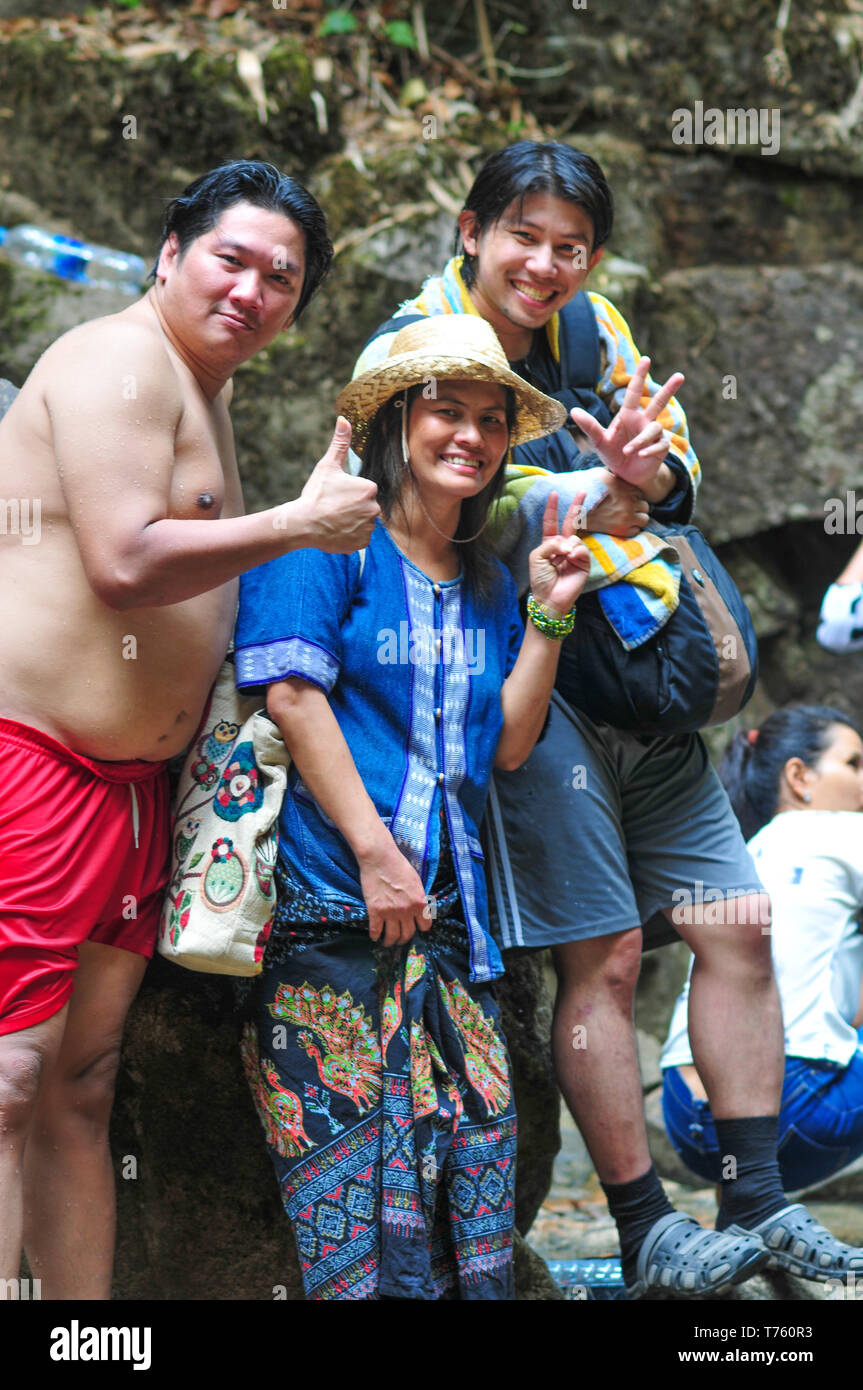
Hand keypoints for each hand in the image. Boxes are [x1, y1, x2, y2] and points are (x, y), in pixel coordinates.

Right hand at [297, 416, 379, 551]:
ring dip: (350, 521)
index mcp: (369, 488)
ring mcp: (368, 528)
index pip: (364, 490)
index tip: (335, 496)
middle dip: (351, 507)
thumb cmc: (316, 494)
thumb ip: (340, 443)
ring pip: (362, 522)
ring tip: (333, 520)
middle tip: (332, 508)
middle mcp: (374, 509)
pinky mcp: (361, 543)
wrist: (303, 523)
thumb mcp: (327, 466)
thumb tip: (344, 420)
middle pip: (364, 506)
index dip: (348, 492)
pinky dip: (349, 535)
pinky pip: (358, 538)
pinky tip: (335, 530)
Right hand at [358, 832, 430, 946]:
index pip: (425, 926)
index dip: (420, 928)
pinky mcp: (375, 911)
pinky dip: (375, 936)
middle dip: (404, 939)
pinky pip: (376, 930)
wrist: (380, 858)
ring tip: (388, 942)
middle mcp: (406, 910)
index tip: (416, 929)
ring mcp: (390, 912)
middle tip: (400, 939)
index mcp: (419, 902)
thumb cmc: (398, 865)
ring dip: (390, 942)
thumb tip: (419, 908)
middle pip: (408, 934)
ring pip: (392, 936)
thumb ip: (418, 897)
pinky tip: (374, 937)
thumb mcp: (416, 881)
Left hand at [528, 492, 590, 618]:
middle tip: (583, 491)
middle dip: (576, 507)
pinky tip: (571, 560)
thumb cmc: (540, 579)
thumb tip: (568, 543)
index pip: (551, 522)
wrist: (549, 598)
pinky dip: (576, 552)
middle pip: (571, 522)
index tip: (553, 493)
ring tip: (563, 559)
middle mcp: (563, 546)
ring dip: (567, 546)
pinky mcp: (583, 562)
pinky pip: (581, 549)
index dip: (551, 508)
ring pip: (575, 538)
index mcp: (549, 543)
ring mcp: (574, 553)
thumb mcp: (537, 557)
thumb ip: (550, 544)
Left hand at [569, 357, 683, 491]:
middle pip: (659, 402)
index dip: (640, 376)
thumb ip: (589, 426)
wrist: (625, 475)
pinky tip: (640, 455)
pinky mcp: (661, 448)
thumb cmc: (612, 454)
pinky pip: (659, 445)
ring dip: (640, 440)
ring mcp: (654, 434)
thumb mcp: (599, 440)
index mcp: (629, 414)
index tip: (646, 359)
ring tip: (627, 451)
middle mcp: (644, 421)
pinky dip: (648, 449)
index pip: (635, 392)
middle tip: (680, 375)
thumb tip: (573, 411)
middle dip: (669, 389)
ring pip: (654, 429)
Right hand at [585, 469, 649, 536]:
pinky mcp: (621, 531)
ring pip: (644, 519)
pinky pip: (636, 531)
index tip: (626, 500)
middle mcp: (630, 503)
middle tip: (627, 510)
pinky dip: (631, 528)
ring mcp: (627, 518)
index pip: (641, 494)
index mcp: (627, 489)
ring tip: (627, 518)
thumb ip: (614, 475)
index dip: (634, 497)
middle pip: (645, 507)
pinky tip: (622, 525)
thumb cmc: (587, 492)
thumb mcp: (601, 475)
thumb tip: (620, 468)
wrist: (577, 511)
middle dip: (638, 508)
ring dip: (637, 519)